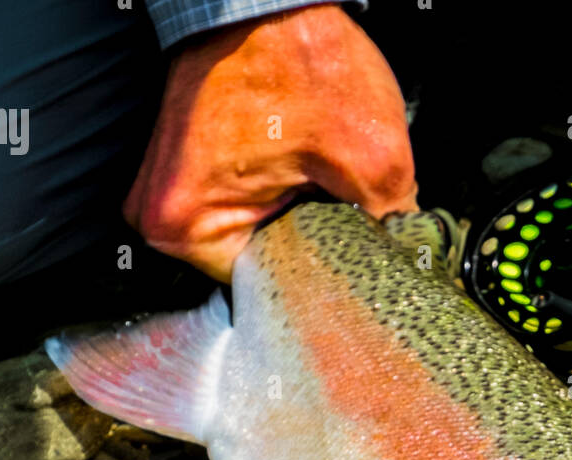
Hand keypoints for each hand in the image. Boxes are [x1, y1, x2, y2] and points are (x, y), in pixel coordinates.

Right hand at [125, 4, 417, 280]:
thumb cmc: (298, 53)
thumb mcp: (373, 157)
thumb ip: (393, 227)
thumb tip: (407, 267)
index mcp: (187, 229)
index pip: (264, 293)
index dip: (318, 281)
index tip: (350, 265)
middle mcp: (163, 220)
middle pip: (258, 268)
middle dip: (310, 249)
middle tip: (346, 222)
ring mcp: (172, 194)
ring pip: (258, 237)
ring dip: (298, 222)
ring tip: (325, 189)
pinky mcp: (192, 173)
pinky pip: (247, 207)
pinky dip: (283, 197)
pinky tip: (307, 176)